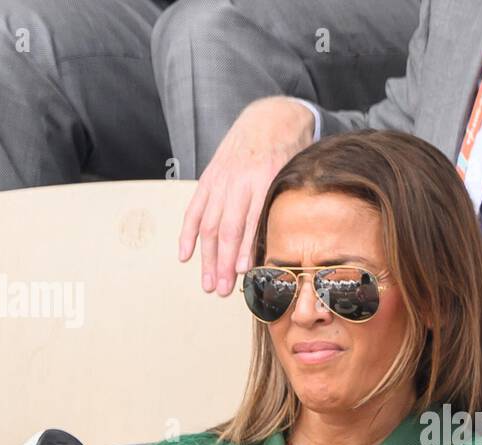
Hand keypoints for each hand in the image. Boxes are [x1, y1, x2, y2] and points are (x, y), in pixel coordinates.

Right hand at [178, 97, 316, 297]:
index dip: (244, 248)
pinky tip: (185, 256)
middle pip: (226, 228)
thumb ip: (289, 205)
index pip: (250, 220)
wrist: (269, 118)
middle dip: (222, 262)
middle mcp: (238, 182)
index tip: (241, 273)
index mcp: (263, 180)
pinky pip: (194, 209)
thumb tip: (292, 243)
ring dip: (206, 257)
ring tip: (208, 283)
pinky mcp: (209, 179)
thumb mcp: (296, 175)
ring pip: (208, 224)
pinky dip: (188, 234)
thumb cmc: (289, 153)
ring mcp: (220, 181)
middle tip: (221, 290)